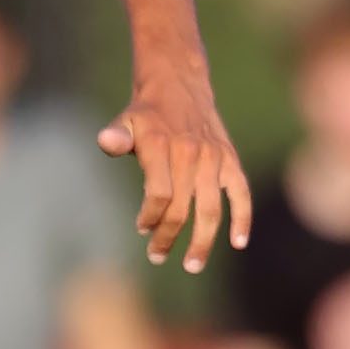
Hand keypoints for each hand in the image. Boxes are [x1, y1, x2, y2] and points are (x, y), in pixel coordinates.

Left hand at [97, 67, 249, 273]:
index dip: (150, 218)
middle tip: (157, 257)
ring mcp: (214, 159)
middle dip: (169, 237)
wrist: (179, 84)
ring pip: (212, 209)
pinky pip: (241, 194)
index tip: (141, 229)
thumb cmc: (145, 112)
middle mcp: (191, 154)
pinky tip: (238, 243)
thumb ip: (115, 136)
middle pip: (183, 208)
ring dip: (203, 240)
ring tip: (192, 264)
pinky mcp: (230, 160)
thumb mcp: (124, 119)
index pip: (159, 195)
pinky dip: (242, 218)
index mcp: (163, 146)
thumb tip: (106, 142)